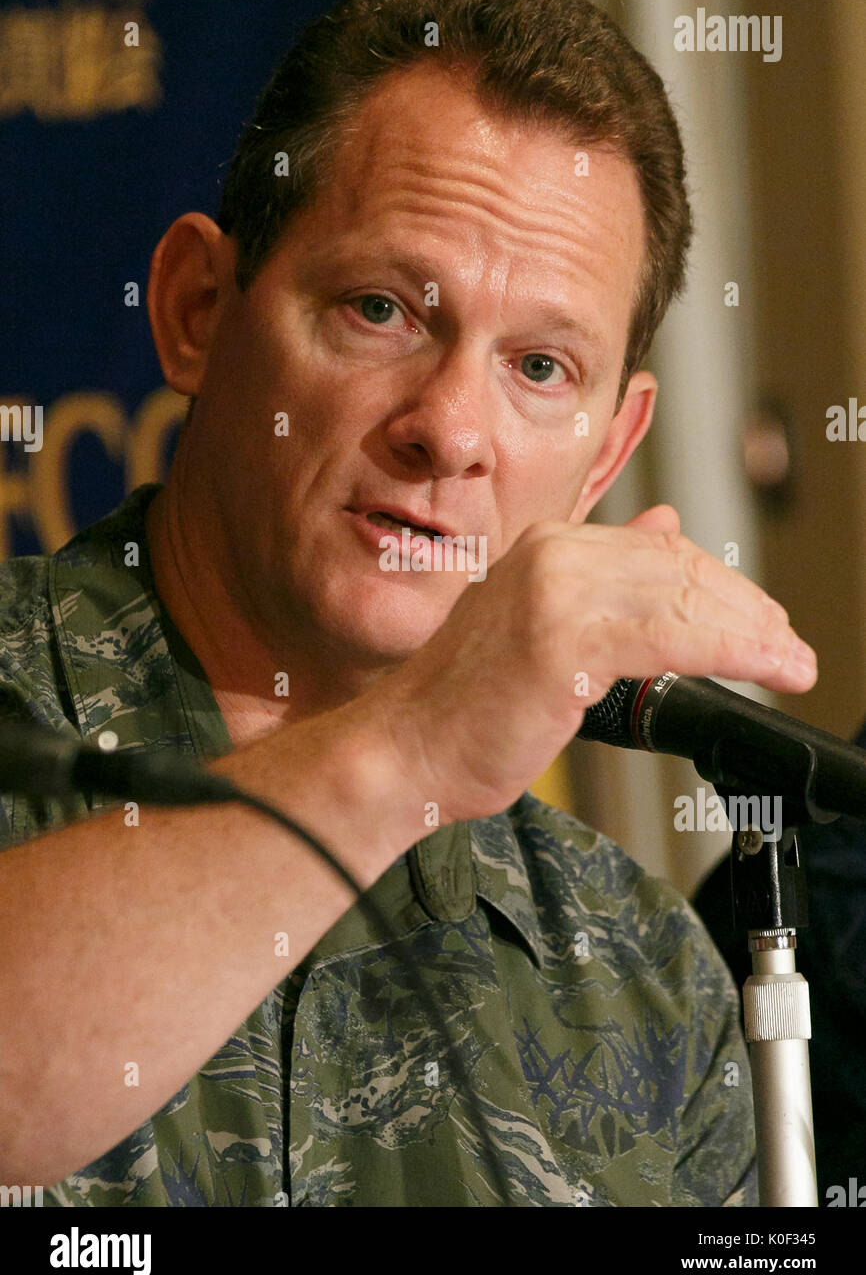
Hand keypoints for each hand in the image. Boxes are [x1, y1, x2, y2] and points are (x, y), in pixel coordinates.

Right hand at [371, 504, 816, 825]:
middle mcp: (551, 554)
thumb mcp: (534, 621)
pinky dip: (730, 652)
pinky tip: (761, 667)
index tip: (761, 618)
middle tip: (789, 644)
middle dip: (747, 608)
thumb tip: (665, 526)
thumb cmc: (462, 705)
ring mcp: (555, 593)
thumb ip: (600, 574)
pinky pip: (671, 638)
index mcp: (546, 544)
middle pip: (681, 568)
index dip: (722, 583)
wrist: (402, 748)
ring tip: (791, 662)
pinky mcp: (563, 641)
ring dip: (752, 633)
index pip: (660, 548)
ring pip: (684, 599)